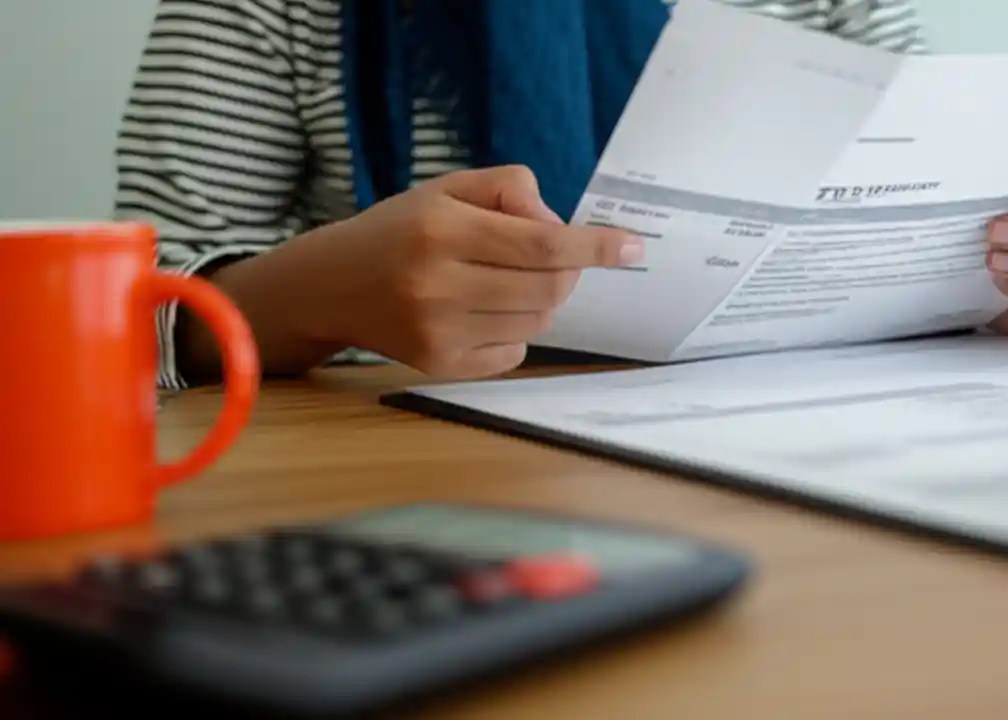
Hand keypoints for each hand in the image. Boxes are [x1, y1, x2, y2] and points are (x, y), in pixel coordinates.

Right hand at [188, 166, 640, 380]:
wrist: (330, 285)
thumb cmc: (401, 230)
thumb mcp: (447, 189)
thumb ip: (509, 189)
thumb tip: (561, 224)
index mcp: (443, 231)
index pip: (543, 244)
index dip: (595, 247)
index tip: (632, 246)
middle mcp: (439, 285)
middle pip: (548, 289)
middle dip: (566, 272)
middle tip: (550, 257)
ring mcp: (438, 332)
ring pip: (537, 323)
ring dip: (541, 301)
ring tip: (504, 281)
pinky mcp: (438, 365)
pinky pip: (514, 353)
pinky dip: (516, 332)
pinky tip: (482, 312)